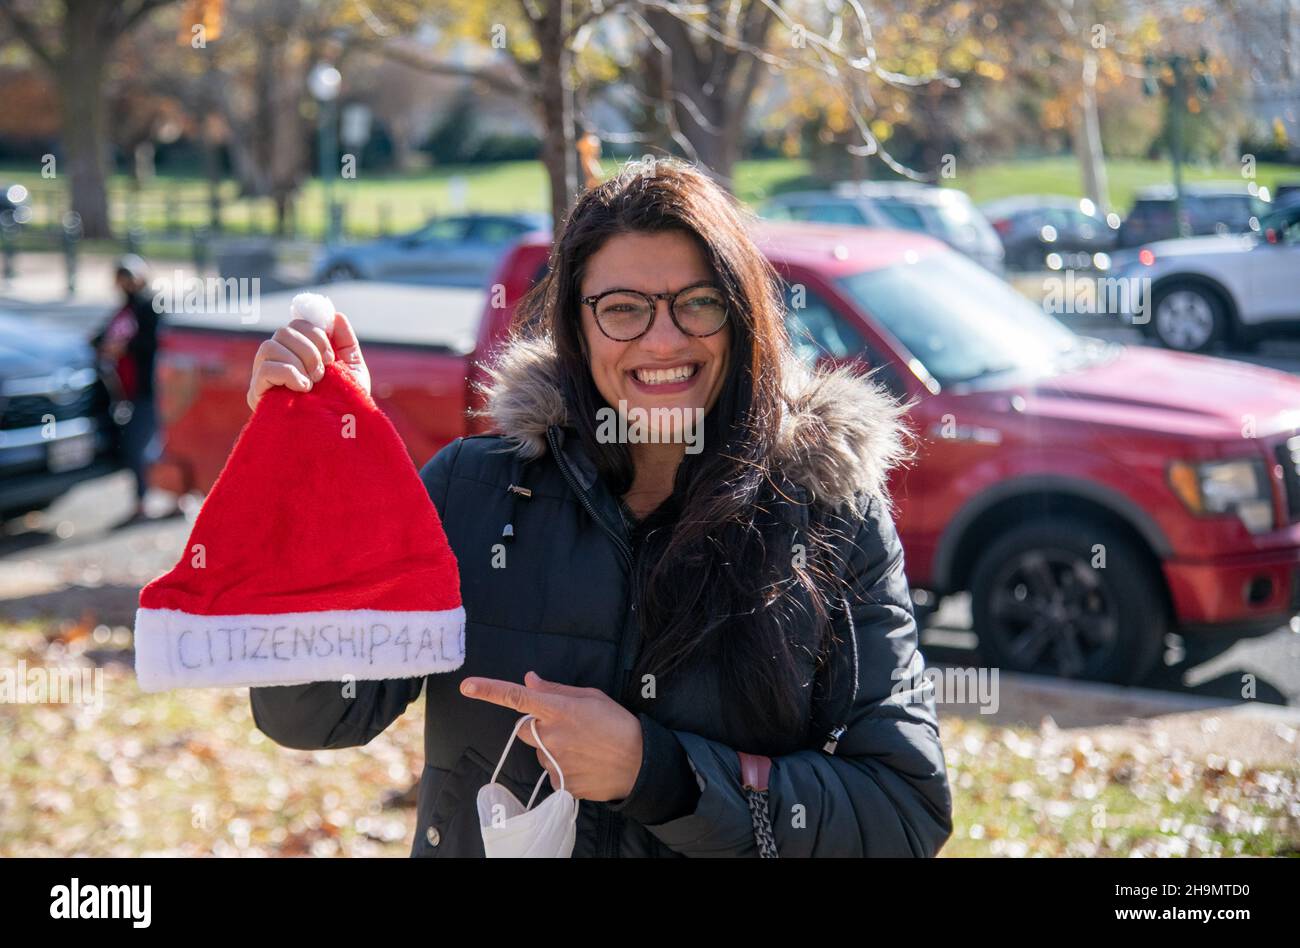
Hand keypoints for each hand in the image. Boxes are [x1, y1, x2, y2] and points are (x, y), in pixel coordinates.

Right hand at [247, 310, 370, 410]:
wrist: (340, 435)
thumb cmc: (345, 403)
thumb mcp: (352, 368)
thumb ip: (344, 341)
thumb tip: (334, 314)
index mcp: (297, 351)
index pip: (297, 324)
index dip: (316, 334)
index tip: (331, 357)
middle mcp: (278, 359)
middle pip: (283, 331)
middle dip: (309, 349)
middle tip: (323, 373)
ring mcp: (264, 375)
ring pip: (270, 346)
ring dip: (298, 361)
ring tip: (313, 382)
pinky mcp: (257, 393)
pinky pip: (265, 368)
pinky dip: (288, 373)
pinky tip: (302, 388)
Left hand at [460, 671, 643, 801]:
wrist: (639, 763)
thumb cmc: (617, 724)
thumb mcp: (591, 697)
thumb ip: (556, 690)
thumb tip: (530, 680)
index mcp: (558, 709)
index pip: (517, 698)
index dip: (490, 690)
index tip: (468, 685)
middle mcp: (551, 736)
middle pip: (525, 729)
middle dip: (538, 727)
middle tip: (567, 727)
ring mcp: (554, 762)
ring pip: (539, 752)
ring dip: (553, 748)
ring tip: (582, 747)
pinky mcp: (560, 783)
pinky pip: (552, 772)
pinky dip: (563, 767)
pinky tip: (583, 763)